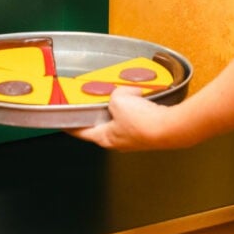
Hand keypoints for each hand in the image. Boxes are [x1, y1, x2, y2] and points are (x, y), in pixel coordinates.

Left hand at [67, 88, 184, 150]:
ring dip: (125, 104)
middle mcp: (119, 141)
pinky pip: (139, 114)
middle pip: (104, 122)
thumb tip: (124, 93)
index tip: (64, 123)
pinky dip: (139, 104)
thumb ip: (114, 94)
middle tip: (103, 96)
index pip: (81, 132)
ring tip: (129, 93)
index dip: (71, 125)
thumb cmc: (143, 123)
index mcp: (105, 138)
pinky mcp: (149, 131)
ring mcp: (135, 137)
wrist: (169, 127)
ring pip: (124, 117)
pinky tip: (144, 96)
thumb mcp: (118, 99)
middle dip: (104, 108)